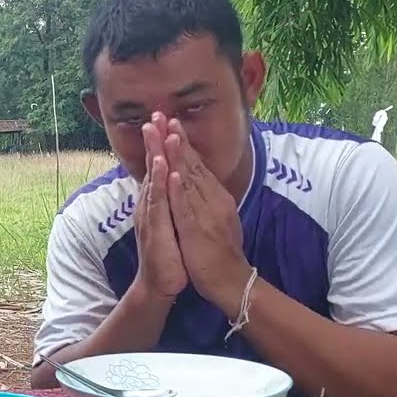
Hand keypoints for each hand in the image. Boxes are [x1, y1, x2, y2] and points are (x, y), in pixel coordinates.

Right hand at [132, 114, 187, 299]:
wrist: (159, 284)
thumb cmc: (169, 254)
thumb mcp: (171, 222)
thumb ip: (170, 201)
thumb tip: (172, 183)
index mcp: (156, 202)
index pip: (158, 168)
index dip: (159, 144)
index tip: (162, 119)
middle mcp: (149, 206)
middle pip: (152, 169)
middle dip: (154, 141)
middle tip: (154, 116)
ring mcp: (150, 217)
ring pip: (153, 182)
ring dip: (155, 157)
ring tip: (156, 133)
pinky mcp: (154, 231)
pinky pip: (158, 204)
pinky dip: (160, 186)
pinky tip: (162, 170)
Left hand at [163, 119, 252, 311]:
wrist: (231, 280)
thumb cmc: (220, 251)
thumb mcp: (215, 218)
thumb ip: (206, 199)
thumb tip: (197, 182)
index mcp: (214, 197)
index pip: (196, 165)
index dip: (183, 144)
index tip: (171, 123)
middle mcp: (213, 200)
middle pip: (193, 165)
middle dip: (178, 140)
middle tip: (165, 116)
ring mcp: (207, 214)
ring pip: (191, 180)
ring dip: (180, 157)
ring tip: (170, 134)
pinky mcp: (199, 230)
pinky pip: (188, 207)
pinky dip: (181, 190)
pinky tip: (174, 174)